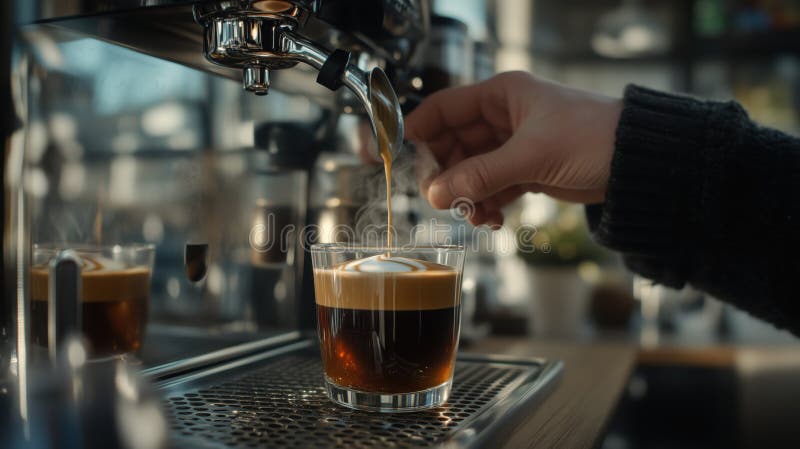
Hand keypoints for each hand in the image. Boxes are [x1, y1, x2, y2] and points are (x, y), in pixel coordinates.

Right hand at [405, 71, 621, 226]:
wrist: (636, 164)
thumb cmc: (592, 139)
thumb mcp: (531, 156)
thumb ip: (481, 175)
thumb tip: (438, 193)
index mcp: (500, 96)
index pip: (444, 109)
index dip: (421, 134)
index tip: (406, 163)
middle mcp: (501, 118)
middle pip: (451, 146)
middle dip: (446, 176)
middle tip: (445, 201)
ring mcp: (511, 146)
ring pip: (469, 171)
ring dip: (467, 196)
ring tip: (477, 215)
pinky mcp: (524, 170)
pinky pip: (490, 188)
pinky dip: (486, 205)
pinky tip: (492, 220)